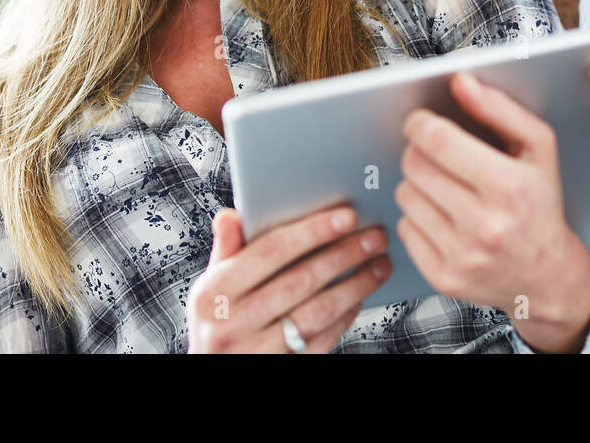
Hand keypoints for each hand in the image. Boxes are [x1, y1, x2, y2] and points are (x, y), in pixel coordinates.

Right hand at [186, 205, 391, 352]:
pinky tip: (360, 298)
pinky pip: (321, 340)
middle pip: (300, 280)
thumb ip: (225, 249)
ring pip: (317, 312)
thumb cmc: (216, 320)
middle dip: (344, 255)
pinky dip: (345, 317)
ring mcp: (257, 351)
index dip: (311, 231)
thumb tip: (230, 214)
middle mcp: (232, 324)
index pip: (270, 251)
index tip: (347, 216)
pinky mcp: (282, 369)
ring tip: (380, 265)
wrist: (212, 373)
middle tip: (375, 238)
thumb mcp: (210, 285)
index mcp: (213, 292)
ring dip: (355, 286)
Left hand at [396, 72, 589, 352]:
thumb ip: (499, 108)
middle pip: (415, 165)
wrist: (547, 276)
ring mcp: (462, 255)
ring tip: (446, 188)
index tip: (420, 121)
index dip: (420, 123)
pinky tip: (444, 216)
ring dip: (417, 183)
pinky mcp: (443, 277)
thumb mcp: (538, 148)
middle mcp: (486, 225)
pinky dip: (418, 217)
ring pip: (405, 193)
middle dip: (419, 151)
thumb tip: (460, 82)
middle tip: (438, 155)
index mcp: (511, 187)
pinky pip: (404, 227)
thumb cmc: (540, 205)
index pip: (438, 141)